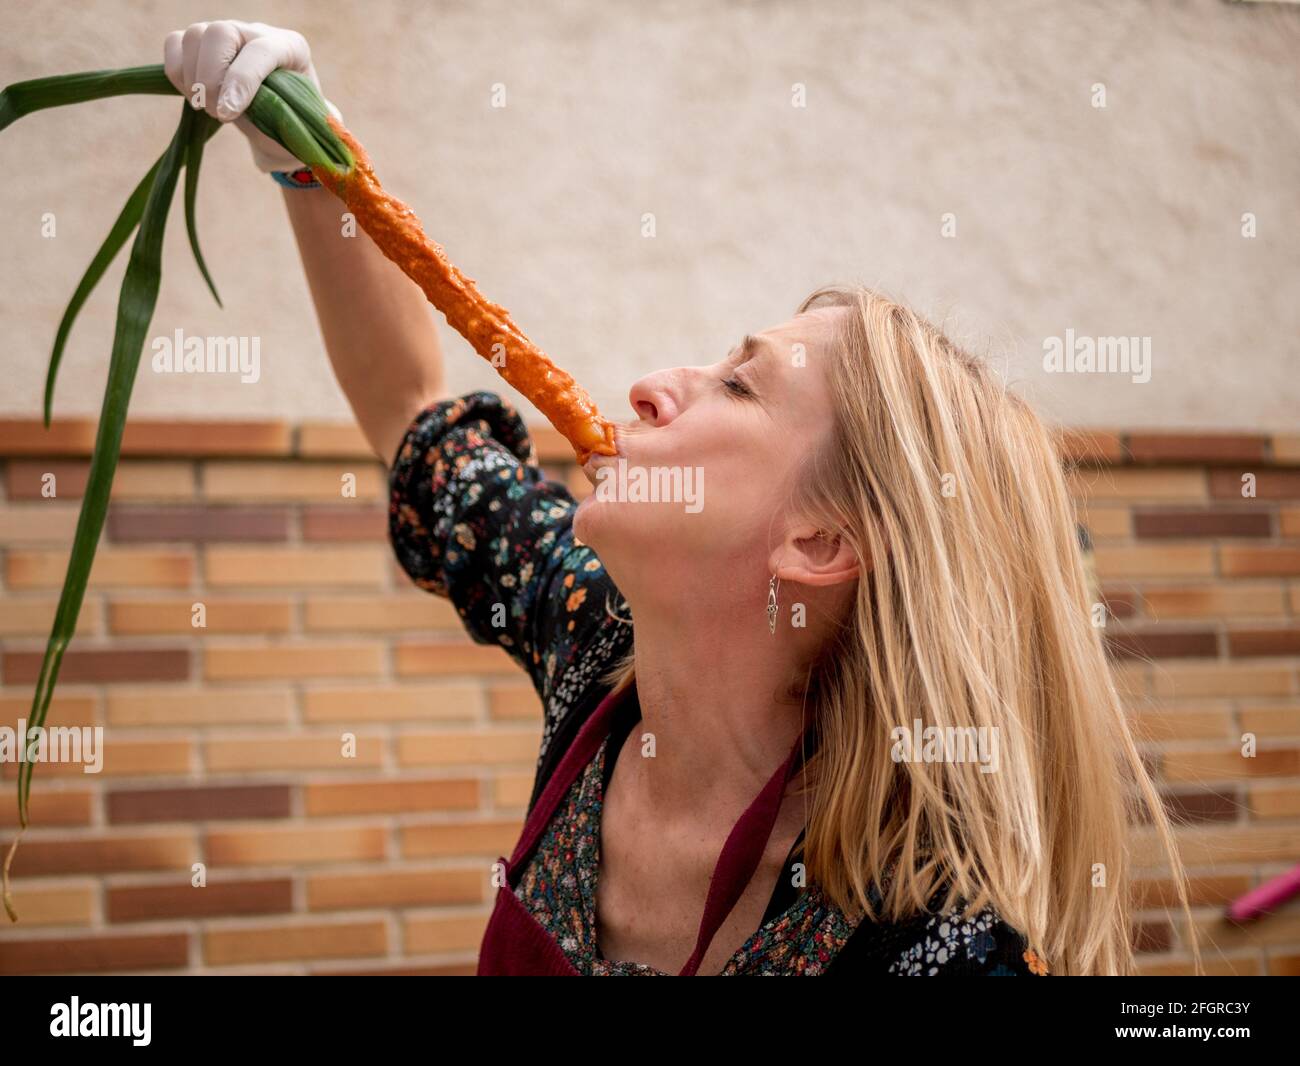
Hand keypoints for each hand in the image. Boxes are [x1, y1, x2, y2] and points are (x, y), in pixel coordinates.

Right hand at [163, 19, 341, 172]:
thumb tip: (286, 116)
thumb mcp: (308, 130)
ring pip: (195, 36)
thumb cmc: (296, 129)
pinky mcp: (201, 45)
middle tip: (220, 115)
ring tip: (211, 110)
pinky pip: (175, 44)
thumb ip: (300, 123)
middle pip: (220, 32)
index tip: (230, 113)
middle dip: (213, 78)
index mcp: (291, 47)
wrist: (279, 130)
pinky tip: (196, 97)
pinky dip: (177, 72)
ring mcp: (227, 36)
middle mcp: (256, 33)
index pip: (262, 50)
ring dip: (194, 79)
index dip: (243, 80)